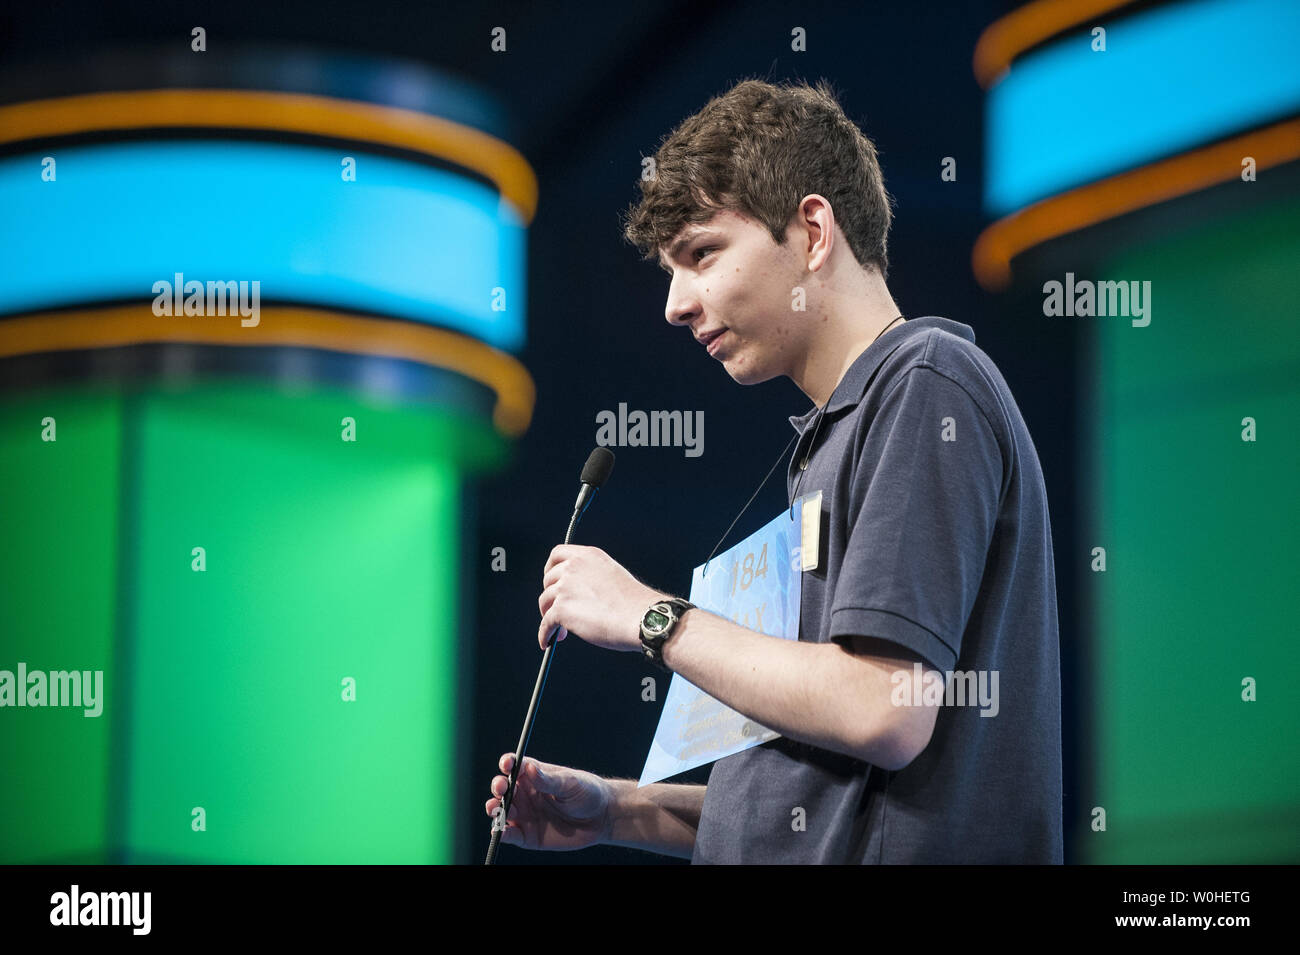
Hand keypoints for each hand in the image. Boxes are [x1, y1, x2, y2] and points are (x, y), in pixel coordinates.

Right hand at [485, 753, 615, 850]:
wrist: (601, 819)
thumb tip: (529, 768)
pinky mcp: (526, 835)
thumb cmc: (587, 793)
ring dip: (495, 809)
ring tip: (500, 810)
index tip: (507, 765)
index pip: (514, 765)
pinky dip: (501, 834)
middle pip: (502, 788)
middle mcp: (524, 794)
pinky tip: (501, 832)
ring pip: (500, 811)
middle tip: (502, 789)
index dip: (507, 763)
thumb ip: (549, 780)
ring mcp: (524, 814)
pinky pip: (509, 835)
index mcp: (533, 775)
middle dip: (498, 787)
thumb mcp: (570, 783)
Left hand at [537, 545, 666, 651]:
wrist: (640, 617)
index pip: (557, 554)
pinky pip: (546, 623)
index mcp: (588, 555)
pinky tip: (548, 641)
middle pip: (548, 580)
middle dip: (552, 596)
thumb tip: (574, 593)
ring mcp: (566, 587)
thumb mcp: (611, 575)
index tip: (552, 581)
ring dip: (549, 616)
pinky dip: (544, 634)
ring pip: (545, 602)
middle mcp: (574, 567)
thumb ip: (591, 577)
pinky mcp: (561, 609)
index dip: (550, 569)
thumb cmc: (633, 603)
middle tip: (559, 609)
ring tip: (562, 630)